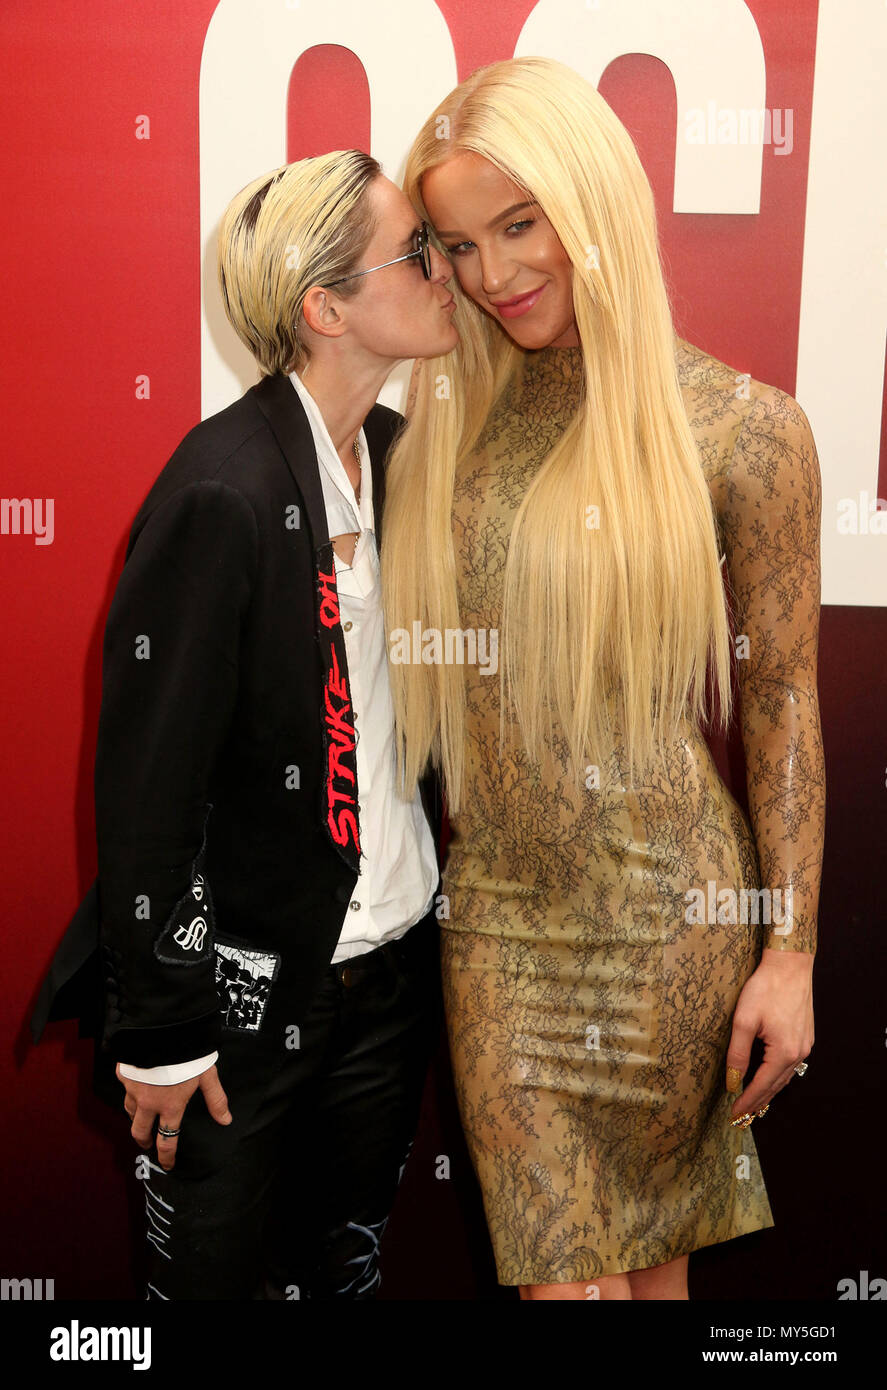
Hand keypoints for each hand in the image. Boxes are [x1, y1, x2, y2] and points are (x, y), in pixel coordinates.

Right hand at [117, 1064, 231, 1170]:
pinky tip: (135, 1086)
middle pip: (139, 1132)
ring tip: (140, 1118)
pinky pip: (125, 1089)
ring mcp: (133, 1090)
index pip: (167, 1140)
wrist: (163, 1030)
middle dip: (143, 1141)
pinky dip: (130, 1092)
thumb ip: (216, 1099)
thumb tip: (226, 1120)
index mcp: (170, 1106)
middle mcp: (148, 1103)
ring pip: (129, 1112)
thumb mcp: (207, 1075)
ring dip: (135, 1118)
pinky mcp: (124, 1074)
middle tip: (146, 1144)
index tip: (167, 1164)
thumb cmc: (188, 1053)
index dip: (167, 1156)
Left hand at [725, 948, 813, 1121]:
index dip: (746, 1101)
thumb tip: (732, 1080)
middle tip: (741, 1115)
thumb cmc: (765, 988)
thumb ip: (738, 1053)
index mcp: (784, 1052)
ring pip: (784, 1077)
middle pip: (775, 1086)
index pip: (761, 1086)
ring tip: (752, 1102)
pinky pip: (791, 1065)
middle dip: (757, 1102)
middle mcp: (799, 1053)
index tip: (733, 1114)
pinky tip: (768, 1078)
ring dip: (768, 1091)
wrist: (790, 965)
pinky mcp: (805, 1037)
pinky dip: (777, 1076)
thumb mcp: (744, 1020)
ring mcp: (805, 1046)